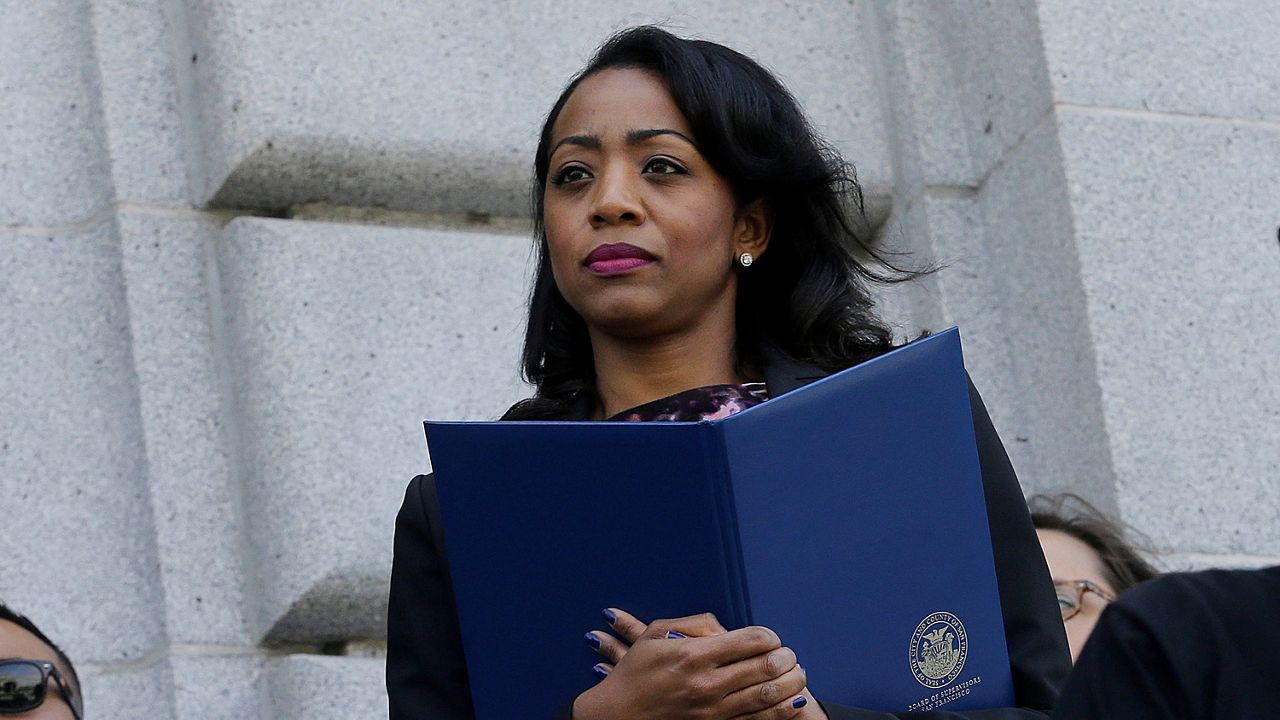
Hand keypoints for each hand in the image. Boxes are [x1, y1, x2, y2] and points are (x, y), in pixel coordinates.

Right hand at [572, 610, 814, 719]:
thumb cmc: (635, 672)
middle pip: (765, 667)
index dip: (769, 636)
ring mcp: (712, 710)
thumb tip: (727, 626)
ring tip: (798, 675)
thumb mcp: (656, 634)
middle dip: (786, 658)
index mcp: (694, 654)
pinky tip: (792, 702)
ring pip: (767, 696)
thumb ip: (695, 623)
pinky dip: (780, 712)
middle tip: (790, 655)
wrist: (616, 716)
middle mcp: (707, 683)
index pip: (751, 640)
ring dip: (791, 683)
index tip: (771, 637)